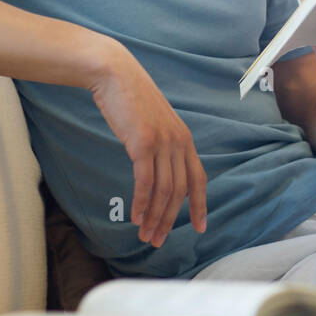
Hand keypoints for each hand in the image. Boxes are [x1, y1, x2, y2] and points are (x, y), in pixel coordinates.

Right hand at [88, 43, 207, 246]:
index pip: (198, 178)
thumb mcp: (154, 124)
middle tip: (158, 241)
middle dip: (170, 220)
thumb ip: (161, 145)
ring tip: (145, 235)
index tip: (199, 227)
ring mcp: (163, 142)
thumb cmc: (130, 100)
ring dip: (154, 217)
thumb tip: (158, 170)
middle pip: (180, 191)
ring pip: (164, 190)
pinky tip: (135, 216)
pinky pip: (145, 181)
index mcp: (184, 139)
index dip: (200, 205)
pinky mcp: (143, 143)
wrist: (115, 74)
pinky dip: (141, 202)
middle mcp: (179, 142)